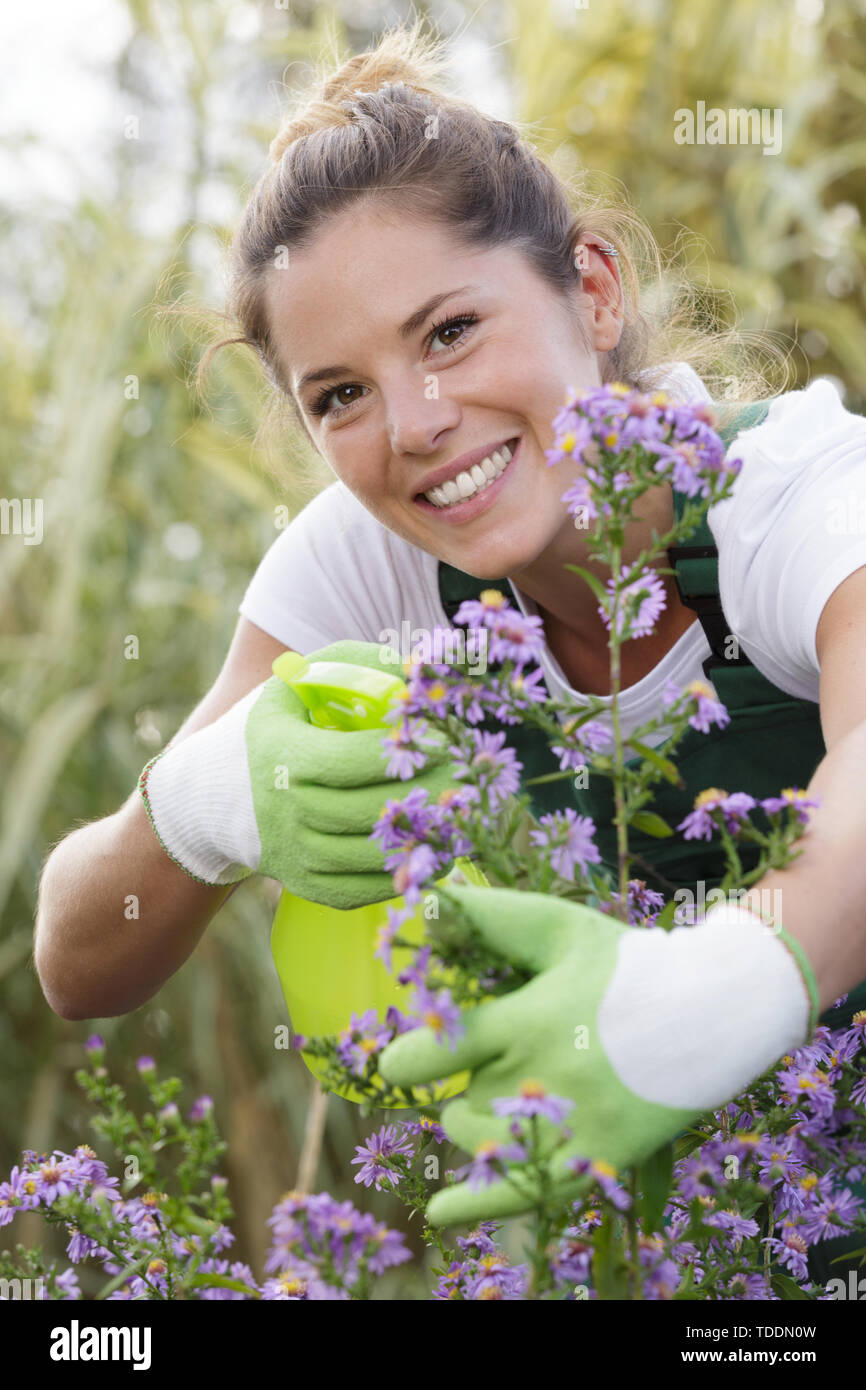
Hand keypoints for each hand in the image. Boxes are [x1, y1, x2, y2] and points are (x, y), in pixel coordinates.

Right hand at [139, 639, 456, 905]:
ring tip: (466, 814)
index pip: (352, 761)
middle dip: (430, 794)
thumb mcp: (298, 683)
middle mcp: (286, 810)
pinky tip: (441, 849)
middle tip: (470, 778)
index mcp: (284, 756)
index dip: (402, 753)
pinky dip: (407, 872)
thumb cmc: (277, 726)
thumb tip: (416, 668)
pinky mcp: (308, 885)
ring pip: (374, 856)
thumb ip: (355, 664)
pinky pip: (366, 888)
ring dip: (428, 838)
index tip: (443, 741)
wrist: (218, 796)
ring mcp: (296, 854)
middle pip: (371, 811)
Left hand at [378, 885, 816, 1225]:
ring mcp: (571, 1125)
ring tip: (481, 1105)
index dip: (409, 1058)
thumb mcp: (559, 928)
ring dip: (473, 1127)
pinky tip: (440, 1212)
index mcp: (527, 1020)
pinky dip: (477, 1204)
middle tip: (492, 1061)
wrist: (717, 1011)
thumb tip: (424, 906)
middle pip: (467, 1097)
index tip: (400, 1059)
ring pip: (487, 1141)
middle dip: (465, 1082)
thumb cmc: (629, 963)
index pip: (438, 1052)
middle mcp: (543, 1079)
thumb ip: (490, 917)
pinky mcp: (597, 1158)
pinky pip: (524, 1193)